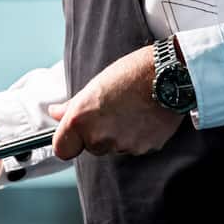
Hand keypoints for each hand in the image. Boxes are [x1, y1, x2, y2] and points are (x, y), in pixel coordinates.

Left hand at [49, 45, 182, 158]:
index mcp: (81, 120)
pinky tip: (143, 116)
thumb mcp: (94, 85)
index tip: (73, 134)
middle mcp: (100, 137)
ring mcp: (123, 145)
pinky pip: (134, 147)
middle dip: (98, 133)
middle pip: (91, 147)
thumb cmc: (129, 73)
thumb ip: (71, 106)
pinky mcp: (145, 148)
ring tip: (130, 109)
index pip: (62, 150)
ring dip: (118, 134)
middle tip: (111, 110)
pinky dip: (137, 136)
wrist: (168, 75)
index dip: (68, 141)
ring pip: (114, 147)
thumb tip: (55, 113)